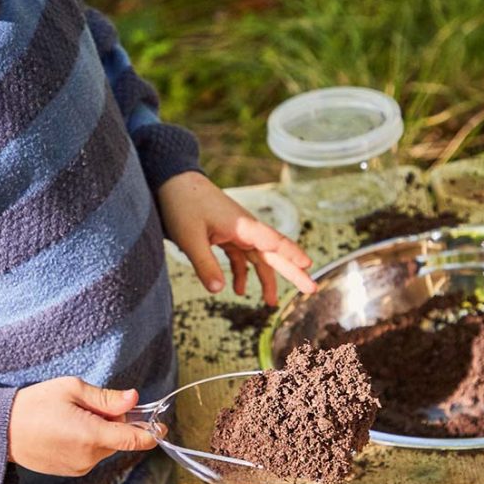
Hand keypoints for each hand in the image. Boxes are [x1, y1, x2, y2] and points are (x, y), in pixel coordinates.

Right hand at [7, 377, 155, 475]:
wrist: (1, 430)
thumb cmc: (35, 404)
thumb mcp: (72, 389)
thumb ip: (106, 398)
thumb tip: (134, 399)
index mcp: (92, 436)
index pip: (135, 440)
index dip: (151, 432)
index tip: (162, 424)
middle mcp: (89, 458)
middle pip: (120, 440)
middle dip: (117, 423)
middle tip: (94, 405)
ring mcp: (79, 468)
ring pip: (105, 447)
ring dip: (102, 432)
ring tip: (74, 416)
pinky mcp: (70, 471)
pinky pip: (91, 455)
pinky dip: (89, 441)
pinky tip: (68, 428)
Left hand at [157, 172, 316, 305]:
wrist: (172, 181)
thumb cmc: (182, 205)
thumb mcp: (190, 238)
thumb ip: (205, 265)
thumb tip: (219, 291)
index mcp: (243, 226)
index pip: (274, 242)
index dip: (292, 254)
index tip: (308, 265)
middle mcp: (245, 228)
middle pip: (273, 253)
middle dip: (292, 271)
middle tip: (310, 288)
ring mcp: (237, 231)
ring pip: (258, 257)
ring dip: (265, 278)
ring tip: (271, 302)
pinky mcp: (225, 234)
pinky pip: (240, 256)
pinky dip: (241, 272)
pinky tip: (237, 289)